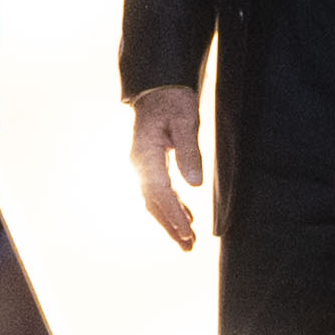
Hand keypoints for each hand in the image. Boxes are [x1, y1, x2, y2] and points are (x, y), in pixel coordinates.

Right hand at [131, 87, 202, 251]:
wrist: (157, 87)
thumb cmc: (172, 100)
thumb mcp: (186, 119)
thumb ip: (190, 151)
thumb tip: (195, 184)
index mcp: (146, 153)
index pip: (160, 191)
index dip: (174, 213)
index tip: (187, 231)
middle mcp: (139, 162)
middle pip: (153, 202)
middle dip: (170, 226)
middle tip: (188, 247)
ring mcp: (142, 164)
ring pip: (154, 200)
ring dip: (170, 220)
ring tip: (187, 241)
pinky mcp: (150, 163)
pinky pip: (158, 191)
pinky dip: (170, 206)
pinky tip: (185, 216)